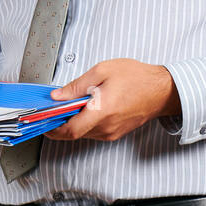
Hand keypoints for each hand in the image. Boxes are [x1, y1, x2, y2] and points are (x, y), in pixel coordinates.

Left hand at [44, 58, 179, 141]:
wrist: (162, 90)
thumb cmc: (137, 78)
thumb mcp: (103, 71)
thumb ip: (77, 85)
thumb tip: (57, 97)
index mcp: (101, 112)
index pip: (70, 131)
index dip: (53, 129)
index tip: (43, 122)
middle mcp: (106, 127)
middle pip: (75, 133)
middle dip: (61, 123)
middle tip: (53, 110)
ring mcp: (112, 132)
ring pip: (84, 133)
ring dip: (74, 122)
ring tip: (71, 105)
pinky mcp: (116, 133)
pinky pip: (94, 132)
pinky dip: (85, 122)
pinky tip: (86, 108)